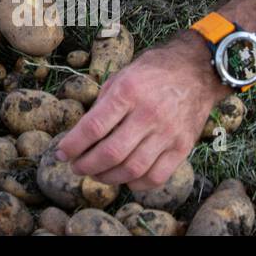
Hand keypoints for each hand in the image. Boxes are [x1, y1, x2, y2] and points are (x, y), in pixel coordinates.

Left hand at [54, 33, 229, 189]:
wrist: (195, 71)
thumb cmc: (151, 73)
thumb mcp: (120, 77)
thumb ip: (102, 105)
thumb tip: (81, 135)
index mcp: (128, 92)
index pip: (94, 127)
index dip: (74, 144)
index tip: (61, 153)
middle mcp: (148, 114)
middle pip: (111, 153)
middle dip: (86, 165)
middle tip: (75, 166)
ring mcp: (168, 133)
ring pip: (132, 169)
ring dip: (107, 177)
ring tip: (95, 174)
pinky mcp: (182, 148)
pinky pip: (157, 177)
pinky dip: (136, 184)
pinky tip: (124, 178)